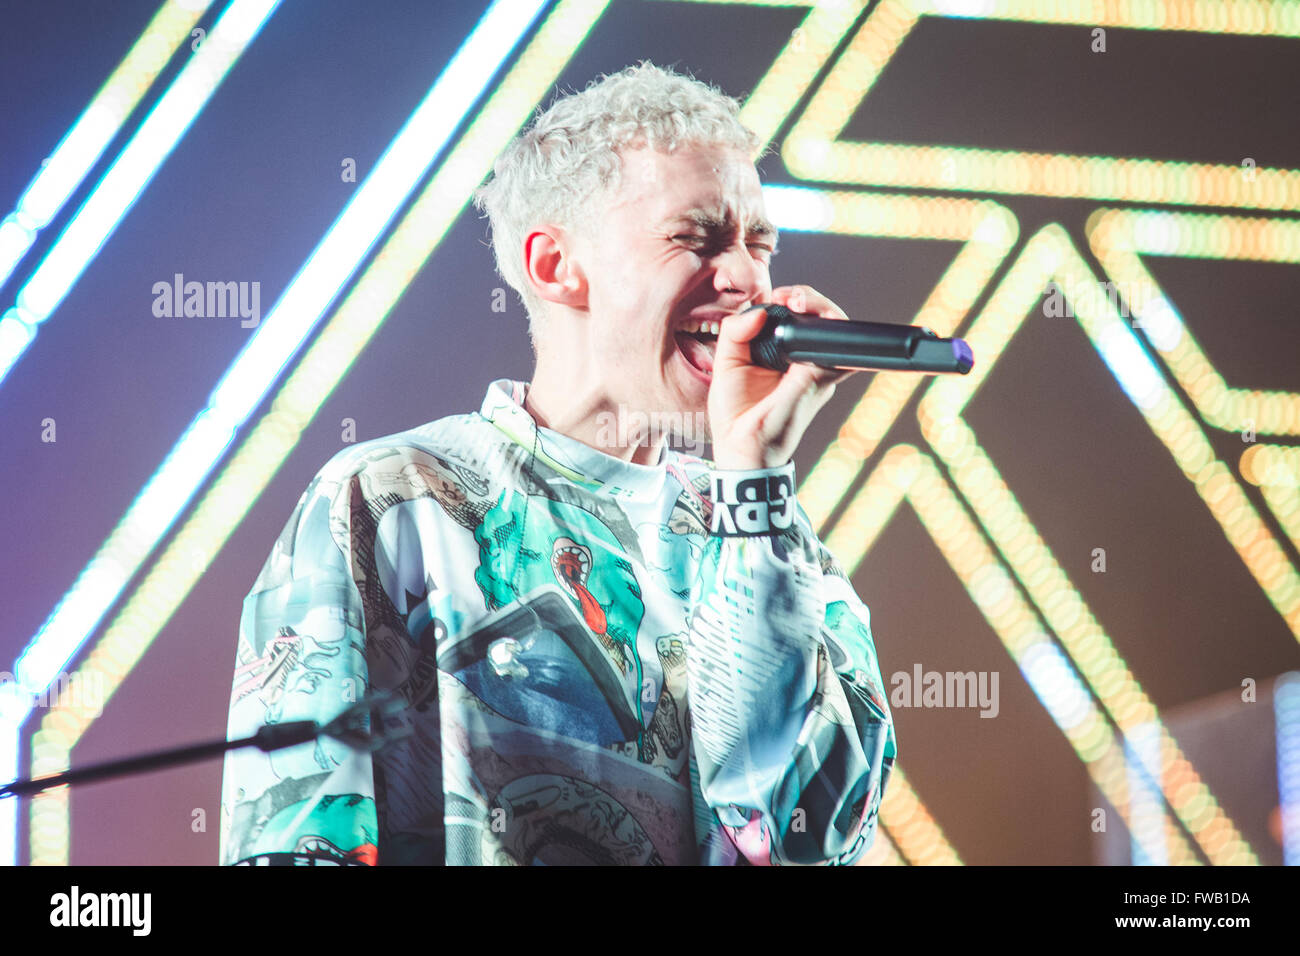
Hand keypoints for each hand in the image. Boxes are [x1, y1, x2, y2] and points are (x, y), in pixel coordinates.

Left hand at [709, 284, 858, 470]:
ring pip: (835, 330)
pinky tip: (817, 325)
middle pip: (820, 318)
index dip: (792, 300)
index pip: (796, 318)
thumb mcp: (726, 363)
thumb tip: (758, 310)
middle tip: (791, 299)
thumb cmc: (735, 413)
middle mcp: (803, 362)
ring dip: (822, 310)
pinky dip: (834, 336)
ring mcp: (815, 373)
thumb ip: (735, 331)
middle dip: (810, 299)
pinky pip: (839, 355)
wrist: (741, 449)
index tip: (778, 296)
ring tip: (799, 304)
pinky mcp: (819, 384)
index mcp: (781, 354)